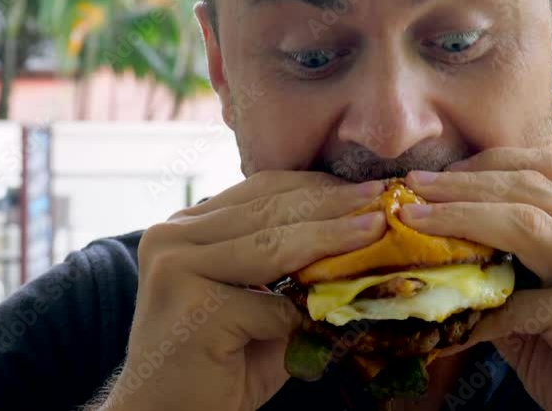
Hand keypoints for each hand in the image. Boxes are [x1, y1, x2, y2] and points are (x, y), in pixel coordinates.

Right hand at [104, 172, 386, 410]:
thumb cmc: (219, 365)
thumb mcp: (260, 303)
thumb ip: (292, 269)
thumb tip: (362, 236)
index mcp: (186, 228)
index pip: (260, 191)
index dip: (317, 187)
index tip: (366, 186)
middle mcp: (171, 237)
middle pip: (269, 210)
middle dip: (332, 203)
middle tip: (381, 196)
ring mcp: (175, 267)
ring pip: (272, 245)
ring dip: (332, 236)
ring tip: (376, 226)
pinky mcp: (191, 307)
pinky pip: (268, 305)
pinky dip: (305, 311)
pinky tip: (338, 304)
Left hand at [401, 149, 551, 410]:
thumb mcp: (551, 307)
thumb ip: (512, 277)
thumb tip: (444, 257)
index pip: (547, 169)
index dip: (491, 162)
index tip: (443, 176)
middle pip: (529, 187)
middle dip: (463, 183)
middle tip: (413, 186)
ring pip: (526, 223)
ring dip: (461, 216)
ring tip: (415, 218)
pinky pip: (521, 303)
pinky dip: (478, 311)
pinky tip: (448, 324)